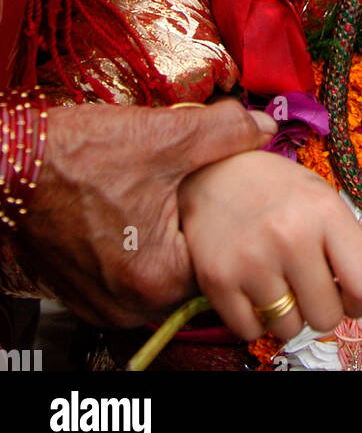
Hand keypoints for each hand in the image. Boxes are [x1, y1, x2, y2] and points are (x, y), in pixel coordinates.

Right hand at [16, 102, 273, 328]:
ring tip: (154, 192)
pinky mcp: (81, 292)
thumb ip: (225, 133)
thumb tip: (265, 128)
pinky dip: (133, 244)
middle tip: (184, 185)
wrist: (12, 161)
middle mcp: (127, 305)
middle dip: (192, 225)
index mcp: (157, 279)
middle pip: (188, 266)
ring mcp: (100, 302)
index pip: (219, 260)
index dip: (224, 217)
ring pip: (157, 269)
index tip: (218, 189)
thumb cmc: (77, 154)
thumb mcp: (166, 135)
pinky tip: (129, 208)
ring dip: (162, 235)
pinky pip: (126, 272)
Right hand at [178, 150, 361, 342]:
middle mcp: (290, 237)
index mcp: (325, 212)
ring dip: (288, 314)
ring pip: (290, 329)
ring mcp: (251, 261)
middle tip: (310, 282)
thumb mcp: (327, 207)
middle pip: (328, 317)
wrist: (213, 172)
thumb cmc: (279, 191)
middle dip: (323, 307)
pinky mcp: (216, 281)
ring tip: (279, 279)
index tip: (349, 288)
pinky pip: (252, 332)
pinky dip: (255, 319)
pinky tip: (253, 285)